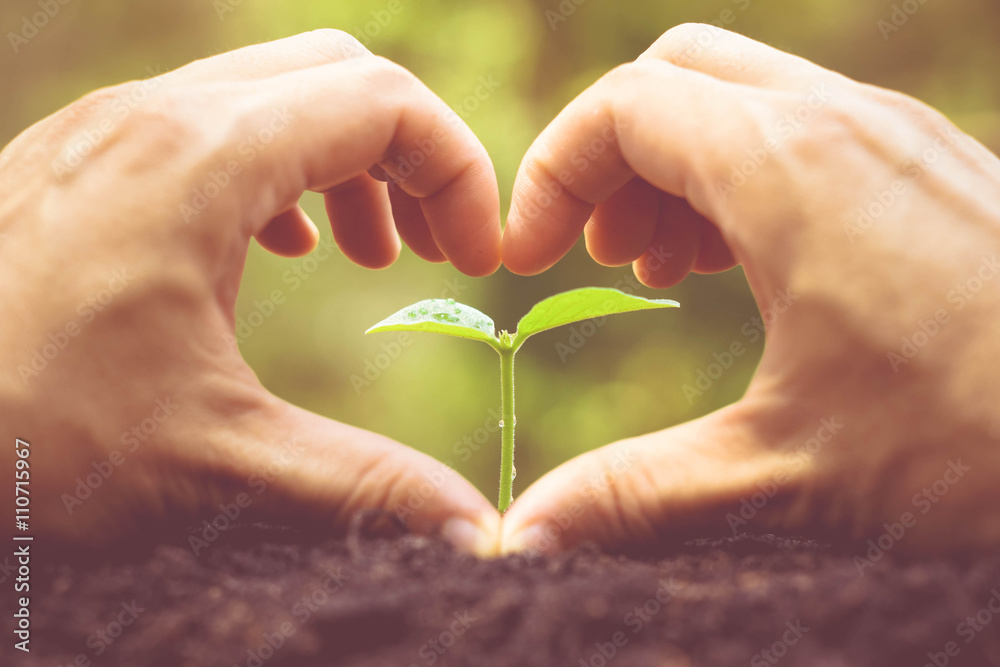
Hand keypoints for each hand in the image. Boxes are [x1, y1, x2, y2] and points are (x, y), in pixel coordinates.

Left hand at [0, 30, 501, 555]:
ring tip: (374, 252)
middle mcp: (154, 117)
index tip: (478, 261)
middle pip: (338, 76)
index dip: (460, 172)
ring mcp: (109, 131)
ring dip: (347, 160)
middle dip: (412, 155)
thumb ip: (362, 484)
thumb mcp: (216, 464)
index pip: (384, 103)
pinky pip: (212, 123)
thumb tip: (477, 533)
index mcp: (199, 159)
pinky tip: (279, 248)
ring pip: (274, 93)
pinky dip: (279, 169)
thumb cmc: (26, 440)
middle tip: (440, 249)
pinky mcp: (83, 162)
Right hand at [500, 24, 999, 554]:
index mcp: (789, 171)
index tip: (529, 260)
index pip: (623, 108)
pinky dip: (745, 177)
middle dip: (612, 156)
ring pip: (744, 95)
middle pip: (677, 75)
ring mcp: (898, 139)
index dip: (551, 175)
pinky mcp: (933, 171)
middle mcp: (844, 125)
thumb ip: (634, 495)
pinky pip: (807, 131)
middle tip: (594, 254)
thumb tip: (527, 538)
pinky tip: (749, 268)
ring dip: (679, 166)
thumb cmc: (978, 451)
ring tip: (663, 267)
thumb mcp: (784, 476)